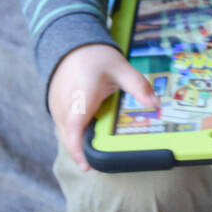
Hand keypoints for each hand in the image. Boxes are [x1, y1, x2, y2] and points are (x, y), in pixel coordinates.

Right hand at [48, 44, 158, 171]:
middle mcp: (64, 105)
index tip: (87, 166)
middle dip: (81, 153)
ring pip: (64, 134)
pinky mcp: (55, 107)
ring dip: (76, 145)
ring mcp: (57, 107)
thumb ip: (139, 86)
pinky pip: (62, 127)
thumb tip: (156, 103)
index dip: (78, 150)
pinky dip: (72, 135)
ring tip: (93, 155)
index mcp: (81, 97)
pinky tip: (87, 138)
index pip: (74, 129)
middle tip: (98, 166)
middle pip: (69, 137)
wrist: (72, 44)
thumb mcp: (121, 68)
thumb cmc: (96, 57)